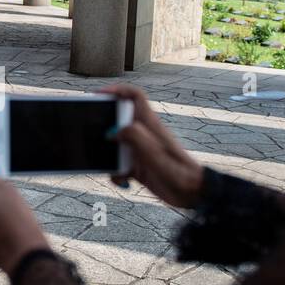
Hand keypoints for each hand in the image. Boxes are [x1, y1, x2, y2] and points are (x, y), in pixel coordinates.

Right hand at [100, 84, 204, 208]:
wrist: (191, 195)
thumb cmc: (178, 172)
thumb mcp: (154, 152)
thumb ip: (133, 135)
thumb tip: (112, 131)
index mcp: (150, 124)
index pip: (134, 96)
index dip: (116, 90)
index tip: (98, 94)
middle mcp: (144, 134)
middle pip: (119, 120)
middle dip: (104, 127)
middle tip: (93, 134)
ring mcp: (140, 150)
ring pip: (116, 144)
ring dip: (108, 155)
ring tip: (107, 164)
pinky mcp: (139, 167)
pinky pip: (119, 164)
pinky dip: (115, 172)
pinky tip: (122, 180)